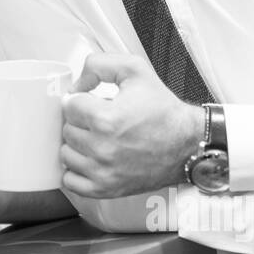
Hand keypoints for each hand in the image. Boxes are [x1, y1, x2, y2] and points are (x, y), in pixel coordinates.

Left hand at [58, 53, 202, 198]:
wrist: (188, 143)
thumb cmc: (164, 111)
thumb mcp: (135, 70)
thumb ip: (99, 65)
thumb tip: (76, 84)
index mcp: (106, 119)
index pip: (69, 106)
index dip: (82, 101)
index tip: (94, 104)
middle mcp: (102, 148)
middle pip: (67, 130)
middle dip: (81, 122)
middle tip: (100, 121)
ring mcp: (103, 172)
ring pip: (66, 154)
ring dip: (78, 146)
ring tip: (98, 139)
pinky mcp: (106, 189)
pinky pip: (71, 181)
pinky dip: (77, 171)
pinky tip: (92, 160)